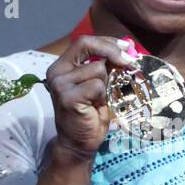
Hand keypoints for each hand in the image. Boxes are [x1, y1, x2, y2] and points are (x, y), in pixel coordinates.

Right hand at [44, 34, 138, 158]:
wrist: (78, 142)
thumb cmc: (90, 113)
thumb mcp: (98, 84)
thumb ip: (105, 66)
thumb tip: (127, 49)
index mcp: (62, 65)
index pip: (83, 41)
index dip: (106, 41)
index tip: (126, 47)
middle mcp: (56, 71)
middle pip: (86, 44)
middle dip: (111, 50)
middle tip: (128, 61)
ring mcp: (60, 84)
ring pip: (97, 68)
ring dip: (106, 83)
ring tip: (100, 98)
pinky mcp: (68, 97)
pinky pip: (97, 86)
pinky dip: (103, 95)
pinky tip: (97, 106)